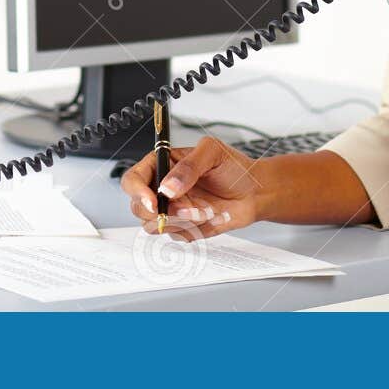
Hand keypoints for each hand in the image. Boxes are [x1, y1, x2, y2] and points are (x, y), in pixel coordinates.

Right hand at [119, 136, 265, 241]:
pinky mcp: (182, 226)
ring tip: (205, 209)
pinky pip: (176, 236)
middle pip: (138, 207)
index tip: (154, 202)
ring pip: (156, 225)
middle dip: (164, 212)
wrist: (255, 193)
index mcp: (162, 164)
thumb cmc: (234, 167)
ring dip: (182, 221)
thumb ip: (189, 166)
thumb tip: (168, 187)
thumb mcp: (213, 153)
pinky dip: (194, 229)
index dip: (138, 192)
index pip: (134, 179)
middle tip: (189, 208)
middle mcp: (162, 188)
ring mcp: (171, 209)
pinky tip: (210, 216)